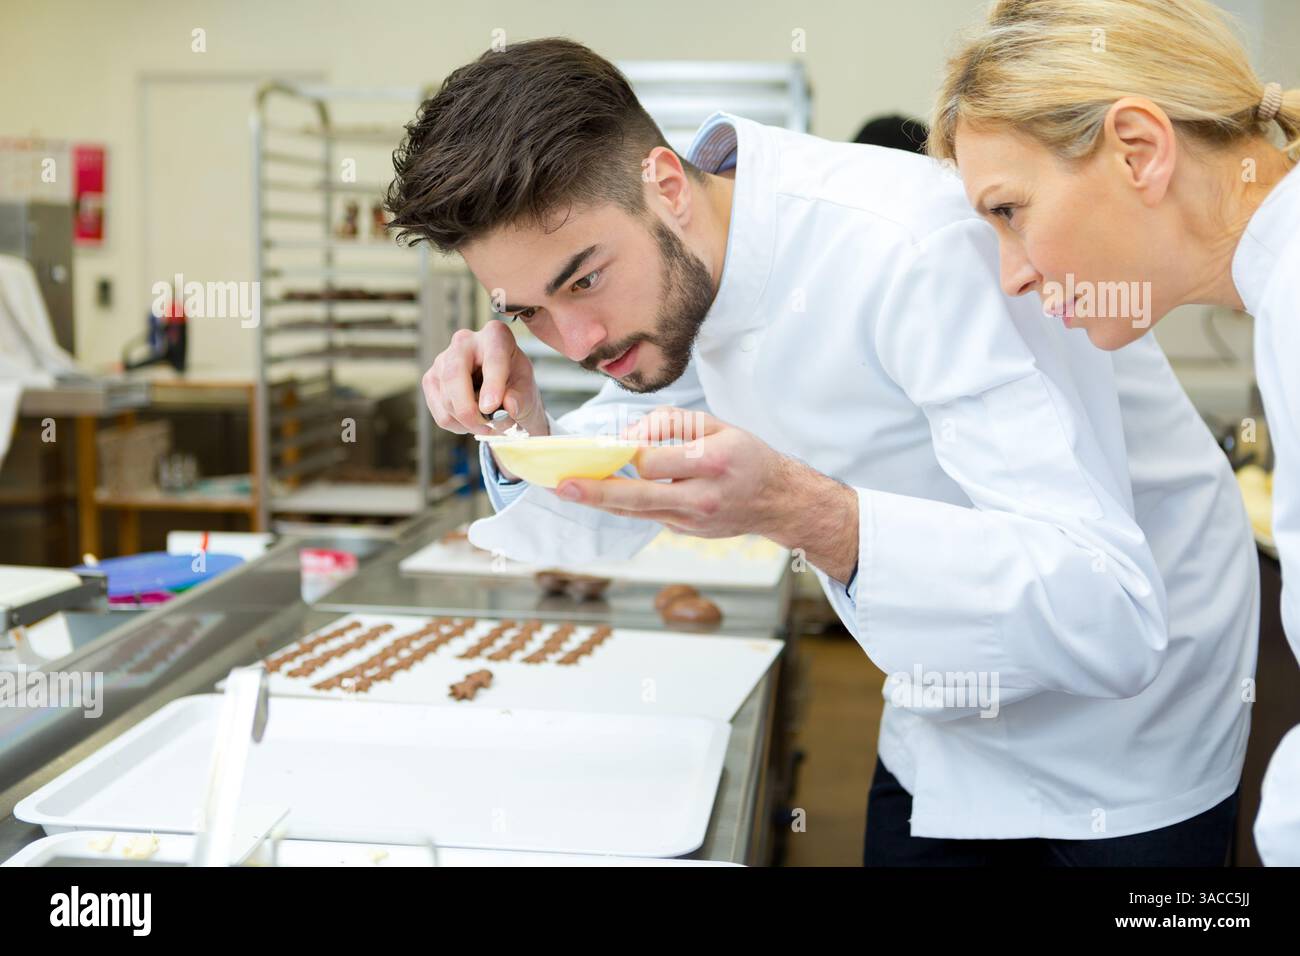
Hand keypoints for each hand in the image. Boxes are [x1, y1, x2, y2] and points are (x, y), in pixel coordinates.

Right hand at [422, 321, 548, 437]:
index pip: (493, 358)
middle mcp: (464, 341)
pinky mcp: (430, 380)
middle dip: (469, 410)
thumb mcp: (527, 392)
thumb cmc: (516, 387)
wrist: (502, 393)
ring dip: (468, 422)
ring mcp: (442, 360)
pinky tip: (472, 420)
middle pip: (455, 376)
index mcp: (495, 336)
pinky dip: (458, 425)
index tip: (491, 407)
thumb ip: (521, 399)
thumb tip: (508, 406)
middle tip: (487, 429)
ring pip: (447, 399)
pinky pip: (440, 413)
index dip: (492, 383)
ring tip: (487, 423)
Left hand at [554, 407, 859, 582]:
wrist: (779, 501)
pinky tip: (612, 491)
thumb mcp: (717, 425)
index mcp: (713, 464)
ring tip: (568, 489)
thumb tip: (628, 439)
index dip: (631, 452)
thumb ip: (670, 424)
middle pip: (638, 497)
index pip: (656, 462)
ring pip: (635, 511)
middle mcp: (701, 498)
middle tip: (563, 486)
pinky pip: (647, 514)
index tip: (615, 445)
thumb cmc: (746, 456)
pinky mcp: (685, 532)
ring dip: (600, 500)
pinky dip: (628, 501)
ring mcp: (692, 521)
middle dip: (597, 491)